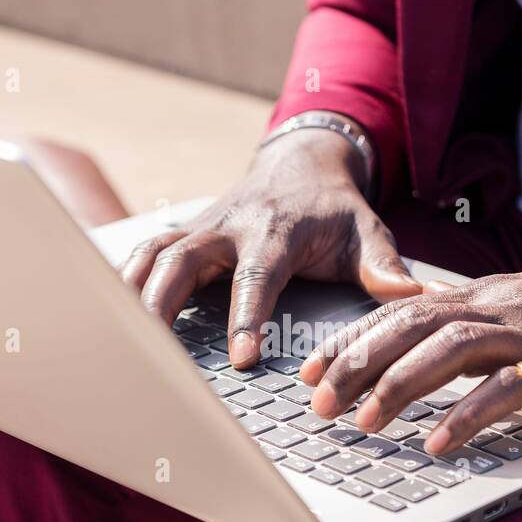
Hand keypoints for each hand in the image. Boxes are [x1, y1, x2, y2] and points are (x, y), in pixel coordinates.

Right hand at [120, 125, 423, 368]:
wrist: (302, 164)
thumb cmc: (336, 211)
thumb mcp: (368, 232)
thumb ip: (385, 267)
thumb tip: (413, 297)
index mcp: (276, 232)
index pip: (257, 277)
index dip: (247, 317)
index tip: (243, 358)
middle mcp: (230, 228)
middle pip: (183, 261)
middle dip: (164, 303)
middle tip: (152, 351)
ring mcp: (202, 229)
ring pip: (154, 254)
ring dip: (132, 292)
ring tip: (119, 339)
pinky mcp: (185, 235)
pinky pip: (145, 253)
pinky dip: (123, 279)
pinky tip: (108, 314)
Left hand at [299, 268, 521, 455]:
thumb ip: (493, 332)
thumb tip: (444, 357)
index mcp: (496, 295)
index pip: (408, 310)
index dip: (354, 338)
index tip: (313, 367)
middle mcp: (507, 306)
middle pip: (413, 326)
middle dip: (357, 363)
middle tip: (317, 401)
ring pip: (450, 350)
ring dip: (400, 387)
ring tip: (365, 422)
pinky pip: (509, 391)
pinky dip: (468, 416)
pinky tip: (439, 443)